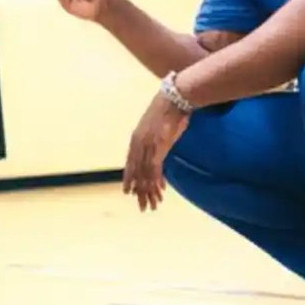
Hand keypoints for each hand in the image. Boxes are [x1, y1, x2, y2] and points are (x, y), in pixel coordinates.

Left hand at [123, 90, 188, 211]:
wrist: (175, 97)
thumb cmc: (169, 109)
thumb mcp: (156, 125)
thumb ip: (154, 138)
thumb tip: (158, 146)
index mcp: (136, 138)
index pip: (130, 163)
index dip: (130, 179)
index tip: (128, 192)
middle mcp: (139, 143)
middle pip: (136, 173)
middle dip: (139, 191)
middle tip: (142, 207)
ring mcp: (148, 145)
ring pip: (145, 175)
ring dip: (149, 192)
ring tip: (152, 205)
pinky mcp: (159, 146)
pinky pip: (155, 170)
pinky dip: (157, 182)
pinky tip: (160, 192)